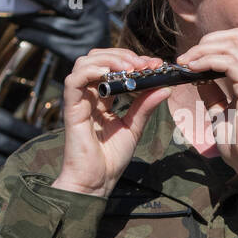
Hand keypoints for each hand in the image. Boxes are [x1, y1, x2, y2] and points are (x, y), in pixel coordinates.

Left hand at [14, 0, 111, 64]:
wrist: (99, 64)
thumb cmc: (85, 30)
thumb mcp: (86, 11)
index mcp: (96, 5)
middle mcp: (92, 20)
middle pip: (61, 3)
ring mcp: (83, 37)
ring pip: (50, 23)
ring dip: (27, 17)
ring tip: (10, 13)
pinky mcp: (73, 53)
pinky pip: (47, 41)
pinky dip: (31, 35)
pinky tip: (19, 31)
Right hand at [51, 49, 171, 196]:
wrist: (97, 182)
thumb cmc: (111, 159)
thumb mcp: (134, 127)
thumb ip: (145, 106)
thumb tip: (165, 87)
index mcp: (103, 99)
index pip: (114, 68)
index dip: (134, 61)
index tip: (155, 64)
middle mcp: (89, 96)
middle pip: (98, 58)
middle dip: (123, 55)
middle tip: (146, 64)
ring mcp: (79, 101)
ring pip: (85, 63)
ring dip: (110, 59)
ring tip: (131, 67)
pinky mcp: (72, 109)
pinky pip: (74, 81)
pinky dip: (91, 70)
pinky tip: (110, 73)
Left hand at [179, 29, 237, 184]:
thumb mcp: (219, 112)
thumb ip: (212, 93)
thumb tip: (199, 78)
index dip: (214, 42)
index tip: (191, 58)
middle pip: (237, 35)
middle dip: (208, 41)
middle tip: (187, 58)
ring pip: (231, 44)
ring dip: (203, 50)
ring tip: (186, 63)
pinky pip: (229, 61)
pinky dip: (207, 61)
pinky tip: (193, 70)